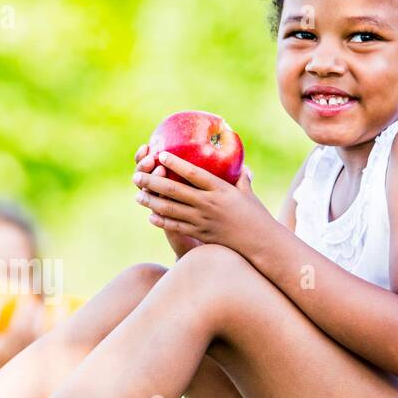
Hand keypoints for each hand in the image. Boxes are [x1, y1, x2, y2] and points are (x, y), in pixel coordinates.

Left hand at [132, 149, 270, 253]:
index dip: (176, 164)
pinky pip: (177, 227)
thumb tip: (240, 163)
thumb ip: (240, 177)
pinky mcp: (200, 234)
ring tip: (138, 196)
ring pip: (171, 210)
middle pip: (175, 191)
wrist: (260, 243)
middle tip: (137, 176)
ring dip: (152, 202)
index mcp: (220, 189)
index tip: (162, 154)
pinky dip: (162, 221)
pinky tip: (151, 217)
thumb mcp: (247, 192)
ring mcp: (203, 220)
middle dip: (153, 182)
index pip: (194, 173)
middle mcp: (209, 204)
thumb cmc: (255, 215)